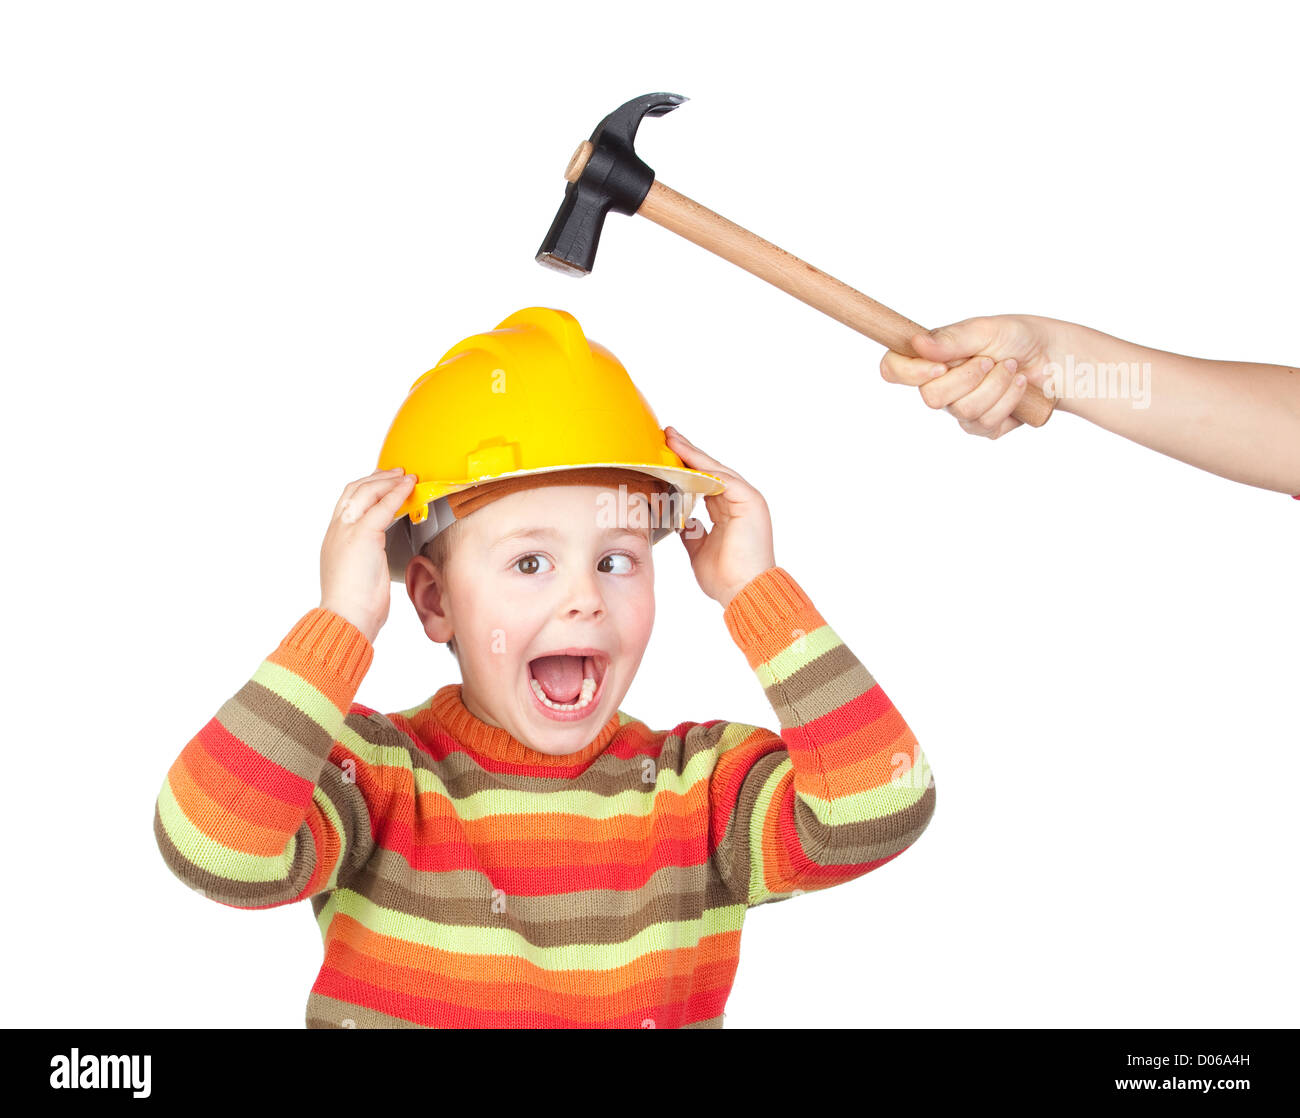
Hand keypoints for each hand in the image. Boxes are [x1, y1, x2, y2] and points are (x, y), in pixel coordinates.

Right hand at [319, 467, 416, 642]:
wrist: (346, 618)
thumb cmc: (355, 606)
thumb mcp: (359, 574)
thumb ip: (367, 558)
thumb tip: (380, 558)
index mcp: (335, 539)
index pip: (348, 503)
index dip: (366, 489)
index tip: (383, 484)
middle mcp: (337, 530)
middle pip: (354, 490)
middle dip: (377, 478)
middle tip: (397, 473)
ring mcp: (347, 530)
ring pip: (366, 492)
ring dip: (388, 481)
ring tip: (405, 476)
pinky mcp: (362, 535)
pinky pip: (382, 506)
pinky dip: (397, 493)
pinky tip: (409, 487)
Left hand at [664, 427, 776, 609]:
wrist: (744, 592)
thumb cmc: (725, 578)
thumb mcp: (698, 550)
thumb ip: (691, 531)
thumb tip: (679, 521)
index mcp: (730, 512)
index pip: (704, 483)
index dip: (686, 468)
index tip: (666, 454)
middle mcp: (739, 501)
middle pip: (709, 471)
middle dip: (687, 453)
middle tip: (666, 435)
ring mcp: (747, 499)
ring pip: (715, 470)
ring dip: (692, 454)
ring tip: (672, 439)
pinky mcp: (749, 500)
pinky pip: (722, 478)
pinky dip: (703, 467)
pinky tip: (685, 457)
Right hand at [879, 314, 1064, 438]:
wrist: (1054, 359)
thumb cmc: (1017, 337)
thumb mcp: (984, 329)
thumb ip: (950, 339)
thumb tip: (917, 343)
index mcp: (931, 358)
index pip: (893, 368)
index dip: (908, 372)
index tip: (938, 367)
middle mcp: (939, 385)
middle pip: (930, 397)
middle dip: (968, 378)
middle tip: (991, 360)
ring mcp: (959, 409)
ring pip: (963, 410)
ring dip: (995, 387)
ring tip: (1012, 368)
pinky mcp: (982, 427)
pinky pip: (986, 422)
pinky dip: (1009, 400)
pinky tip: (1020, 386)